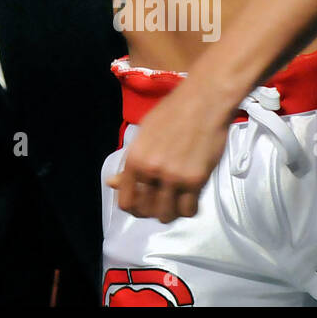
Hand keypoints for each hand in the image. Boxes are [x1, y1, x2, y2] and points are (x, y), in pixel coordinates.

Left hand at [106, 82, 231, 222]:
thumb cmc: (172, 112)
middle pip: (146, 211)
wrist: (203, 101)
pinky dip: (188, 208)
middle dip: (151, 210)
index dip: (132, 206)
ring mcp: (174, 177)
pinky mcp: (197, 180)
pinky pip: (189, 210)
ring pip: (167, 215)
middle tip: (159, 201)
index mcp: (134, 158)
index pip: (126, 201)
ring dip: (169, 211)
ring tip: (174, 199)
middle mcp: (151, 170)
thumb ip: (130, 162)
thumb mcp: (144, 134)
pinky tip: (188, 197)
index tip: (140, 202)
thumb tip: (113, 183)